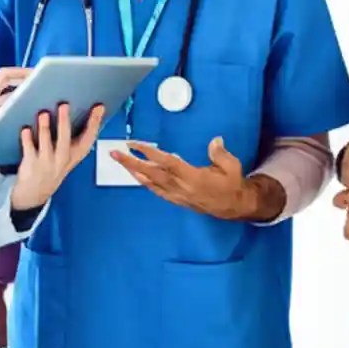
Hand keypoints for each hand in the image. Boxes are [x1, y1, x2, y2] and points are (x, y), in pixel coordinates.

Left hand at [0, 67, 29, 150]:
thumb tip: (18, 96)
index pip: (6, 74)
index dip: (21, 71)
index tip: (37, 74)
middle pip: (9, 83)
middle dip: (25, 82)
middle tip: (41, 88)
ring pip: (8, 96)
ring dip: (21, 96)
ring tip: (36, 102)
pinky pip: (5, 109)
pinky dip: (15, 109)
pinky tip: (22, 118)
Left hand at [10, 103, 104, 209]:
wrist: (35, 194)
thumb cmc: (53, 169)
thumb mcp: (69, 158)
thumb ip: (73, 140)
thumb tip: (75, 113)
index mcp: (75, 155)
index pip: (89, 138)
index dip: (95, 122)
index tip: (99, 108)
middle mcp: (62, 159)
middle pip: (65, 139)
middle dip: (64, 121)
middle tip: (64, 105)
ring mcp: (46, 162)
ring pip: (46, 143)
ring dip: (44, 127)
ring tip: (43, 113)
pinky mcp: (31, 164)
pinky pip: (29, 149)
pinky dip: (27, 139)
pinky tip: (26, 129)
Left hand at [111, 137, 281, 220]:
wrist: (233, 206)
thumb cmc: (231, 184)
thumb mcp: (232, 166)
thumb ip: (220, 154)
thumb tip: (214, 141)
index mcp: (192, 177)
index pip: (166, 162)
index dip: (148, 153)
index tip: (134, 144)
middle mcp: (180, 187)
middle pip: (151, 174)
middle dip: (132, 163)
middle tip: (115, 154)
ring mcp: (177, 196)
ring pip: (151, 184)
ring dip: (134, 173)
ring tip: (121, 163)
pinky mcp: (177, 200)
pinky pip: (157, 191)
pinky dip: (145, 184)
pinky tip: (137, 177)